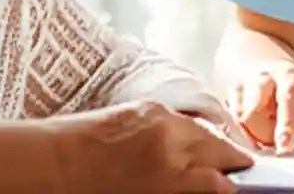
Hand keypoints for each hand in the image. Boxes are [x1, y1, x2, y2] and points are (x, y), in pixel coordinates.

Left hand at [56, 100, 253, 192]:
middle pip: (218, 148)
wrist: (50, 165)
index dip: (228, 187)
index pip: (218, 183)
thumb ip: (181, 192)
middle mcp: (170, 146)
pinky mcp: (145, 107)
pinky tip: (189, 137)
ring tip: (221, 151)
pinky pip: (178, 118)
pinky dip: (188, 128)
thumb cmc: (90, 192)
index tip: (234, 189)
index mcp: (170, 179)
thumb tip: (208, 189)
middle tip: (243, 166)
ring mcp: (159, 122)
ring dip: (212, 141)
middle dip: (231, 158)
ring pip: (201, 129)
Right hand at [228, 61, 293, 154]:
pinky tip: (254, 129)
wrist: (271, 68)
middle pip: (253, 111)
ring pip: (240, 120)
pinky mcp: (229, 96)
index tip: (284, 148)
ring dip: (254, 135)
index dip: (285, 127)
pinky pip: (229, 121)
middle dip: (263, 134)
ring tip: (267, 131)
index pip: (286, 102)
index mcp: (290, 79)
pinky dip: (242, 132)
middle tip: (276, 140)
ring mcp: (243, 86)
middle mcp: (263, 79)